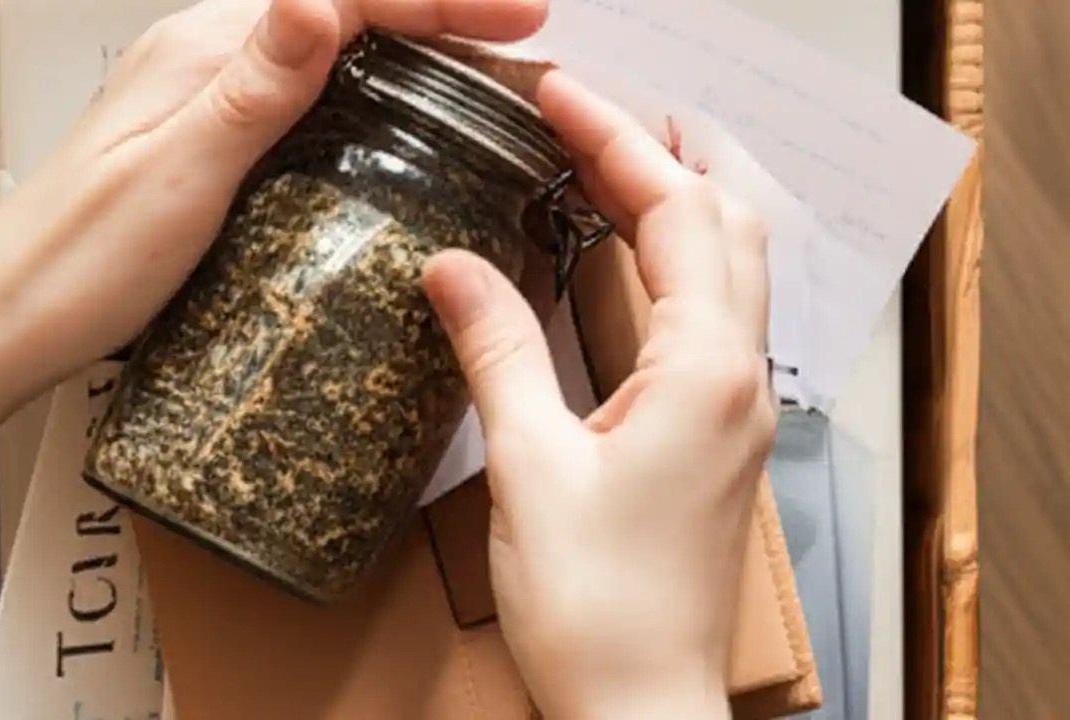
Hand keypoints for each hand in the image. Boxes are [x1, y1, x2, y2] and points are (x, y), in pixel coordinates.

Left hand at [0, 0, 549, 408]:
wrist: (1, 322)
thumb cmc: (74, 265)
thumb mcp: (177, 177)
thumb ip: (253, 88)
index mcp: (205, 50)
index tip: (519, 17)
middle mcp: (206, 57)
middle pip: (343, 7)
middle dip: (437, 14)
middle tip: (520, 43)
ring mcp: (205, 95)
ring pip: (327, 45)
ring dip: (407, 45)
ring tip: (481, 73)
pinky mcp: (207, 135)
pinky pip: (303, 89)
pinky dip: (366, 85)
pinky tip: (393, 115)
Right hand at [422, 73, 775, 718]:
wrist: (639, 710)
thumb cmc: (597, 610)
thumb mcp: (529, 466)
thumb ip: (496, 350)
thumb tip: (453, 267)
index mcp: (704, 372)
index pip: (673, 212)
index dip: (614, 140)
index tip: (558, 95)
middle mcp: (737, 381)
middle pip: (725, 224)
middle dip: (660, 156)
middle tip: (585, 122)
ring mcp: (733, 412)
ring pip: (728, 271)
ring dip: (675, 207)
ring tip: (602, 169)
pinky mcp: (713, 440)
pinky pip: (708, 322)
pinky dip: (670, 269)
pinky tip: (618, 269)